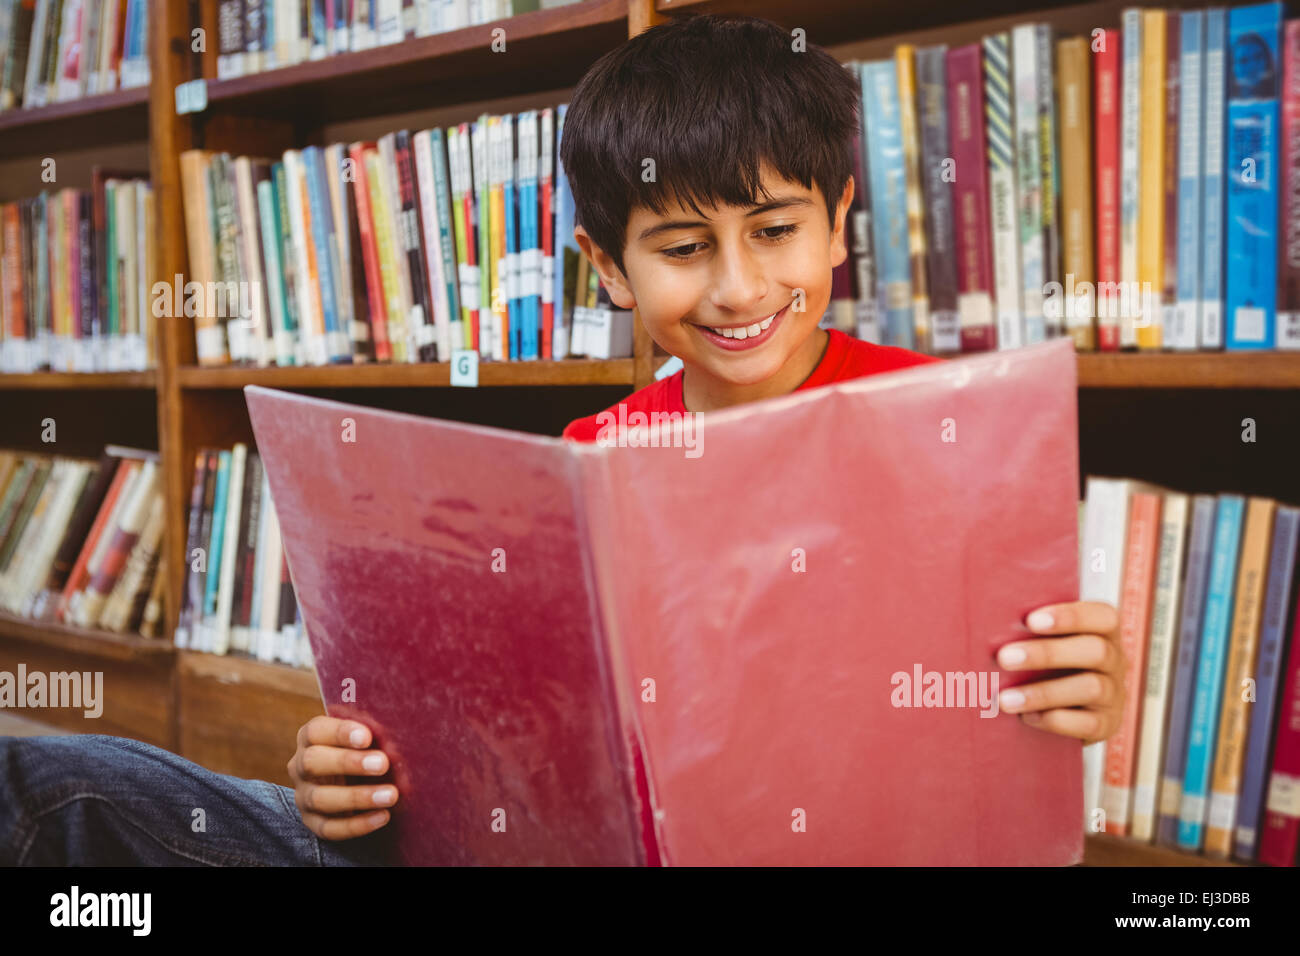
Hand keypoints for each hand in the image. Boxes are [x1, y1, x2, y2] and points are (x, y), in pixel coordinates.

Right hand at [288, 716, 398, 839]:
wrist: (353, 781)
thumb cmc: (364, 750)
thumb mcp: (365, 738)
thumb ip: (374, 733)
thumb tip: (401, 731)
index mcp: (311, 738)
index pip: (315, 731)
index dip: (339, 732)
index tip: (367, 736)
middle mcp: (301, 766)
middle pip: (312, 762)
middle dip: (347, 762)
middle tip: (382, 763)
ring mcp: (304, 796)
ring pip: (321, 799)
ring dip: (357, 797)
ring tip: (390, 795)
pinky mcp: (312, 822)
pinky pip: (329, 828)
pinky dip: (357, 825)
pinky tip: (383, 816)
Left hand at [994, 601, 1124, 744]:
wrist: (1069, 710)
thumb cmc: (1047, 662)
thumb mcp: (1046, 641)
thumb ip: (1030, 631)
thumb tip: (986, 621)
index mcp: (1103, 631)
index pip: (1102, 617)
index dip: (1070, 616)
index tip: (1030, 620)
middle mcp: (1115, 661)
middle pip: (1095, 651)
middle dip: (1047, 654)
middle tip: (1004, 658)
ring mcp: (1115, 694)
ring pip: (1091, 688)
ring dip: (1043, 692)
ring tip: (1005, 699)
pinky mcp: (1107, 724)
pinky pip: (1088, 723)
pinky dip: (1055, 720)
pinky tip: (1027, 718)